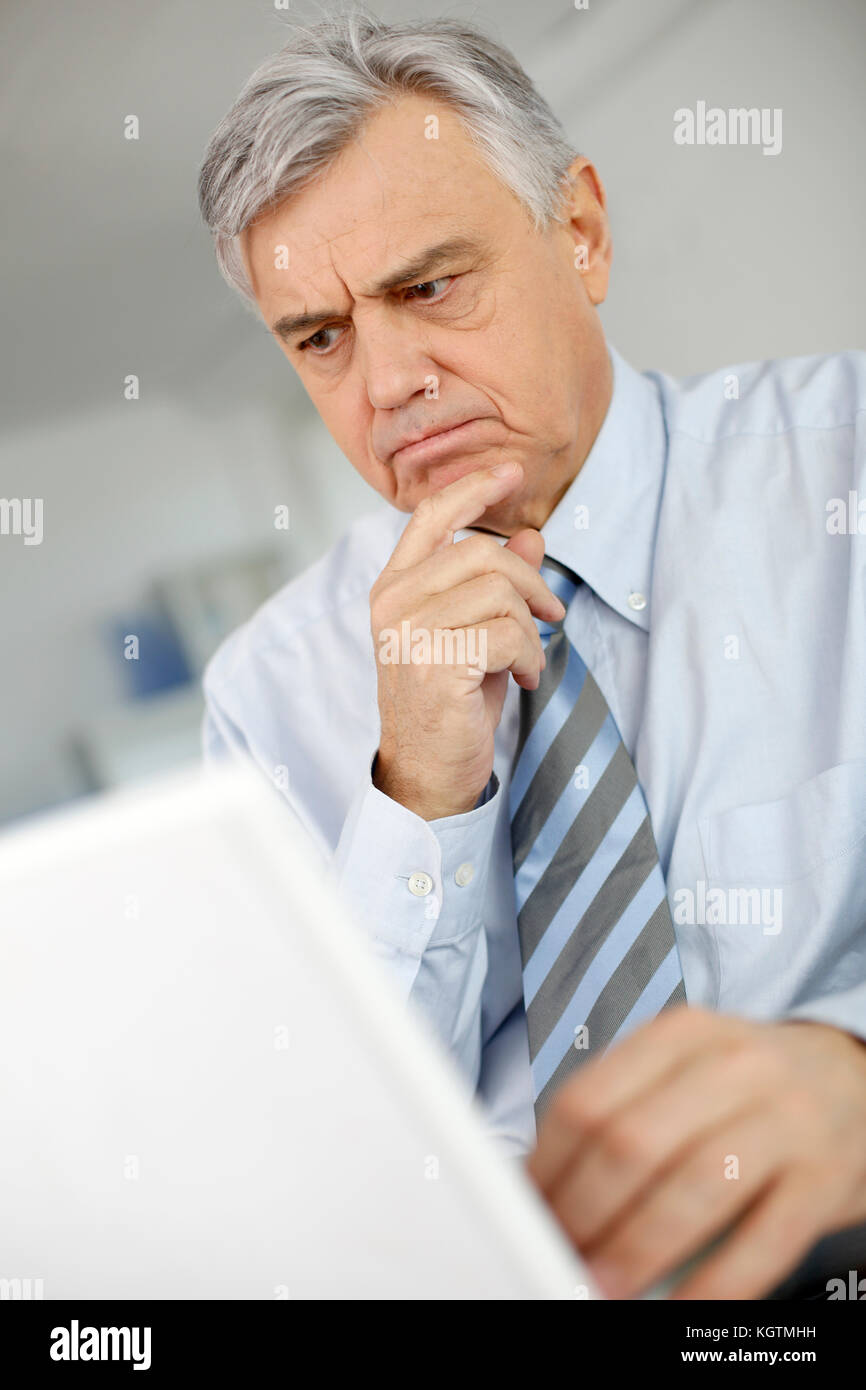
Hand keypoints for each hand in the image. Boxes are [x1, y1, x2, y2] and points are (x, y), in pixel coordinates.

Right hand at [370, 461, 565, 819]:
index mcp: (393, 589)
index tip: (512, 470)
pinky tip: (522, 678)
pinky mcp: (435, 663)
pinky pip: (508, 632)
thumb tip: (532, 534)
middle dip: (530, 582)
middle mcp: (393, 603)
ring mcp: (410, 632)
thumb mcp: (473, 633)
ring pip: (499, 592)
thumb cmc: (448, 703)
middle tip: (551, 614)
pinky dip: (529, 656)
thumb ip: (493, 583)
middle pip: (482, 552)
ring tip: (526, 660)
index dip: (474, 487)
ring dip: (530, 628)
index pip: (430, 516)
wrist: (427, 772)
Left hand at [527, 1005, 865, 1298]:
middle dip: (582, 1211)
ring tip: (600, 1284)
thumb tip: (543, 1185)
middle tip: (560, 1251)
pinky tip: (676, 1306)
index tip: (528, 1210)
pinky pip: (761, 1242)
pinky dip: (713, 1284)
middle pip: (632, 1143)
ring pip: (692, 1189)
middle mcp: (734, 1067)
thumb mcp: (684, 1067)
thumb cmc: (749, 1084)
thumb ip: (621, 1108)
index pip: (589, 1099)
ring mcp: (785, 1122)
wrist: (855, 1078)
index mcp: (682, 1035)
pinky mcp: (823, 1180)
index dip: (548, 1166)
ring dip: (635, 1248)